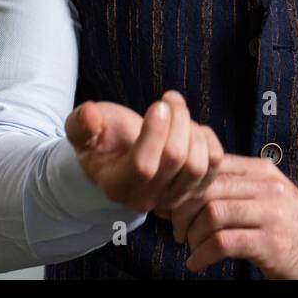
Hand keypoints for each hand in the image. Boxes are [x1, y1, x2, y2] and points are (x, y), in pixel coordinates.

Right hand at [64, 90, 223, 214]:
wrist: (121, 157)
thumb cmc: (103, 140)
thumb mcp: (83, 131)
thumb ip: (81, 124)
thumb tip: (88, 114)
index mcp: (118, 186)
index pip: (144, 166)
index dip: (155, 132)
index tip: (158, 104)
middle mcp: (148, 198)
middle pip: (176, 160)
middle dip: (178, 119)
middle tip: (169, 99)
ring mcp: (175, 197)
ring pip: (199, 163)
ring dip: (193, 128)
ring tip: (178, 111)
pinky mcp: (196, 187)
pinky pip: (215, 162)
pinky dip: (208, 137)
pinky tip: (190, 126)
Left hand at [156, 154, 297, 278]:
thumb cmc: (286, 226)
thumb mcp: (265, 196)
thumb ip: (232, 188)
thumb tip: (180, 190)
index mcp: (261, 170)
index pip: (211, 165)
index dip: (183, 184)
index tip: (171, 202)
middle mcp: (267, 186)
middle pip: (207, 188)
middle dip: (182, 211)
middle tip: (177, 230)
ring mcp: (271, 213)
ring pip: (212, 213)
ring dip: (191, 235)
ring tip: (190, 247)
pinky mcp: (271, 242)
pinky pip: (223, 242)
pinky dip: (201, 254)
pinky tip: (197, 262)